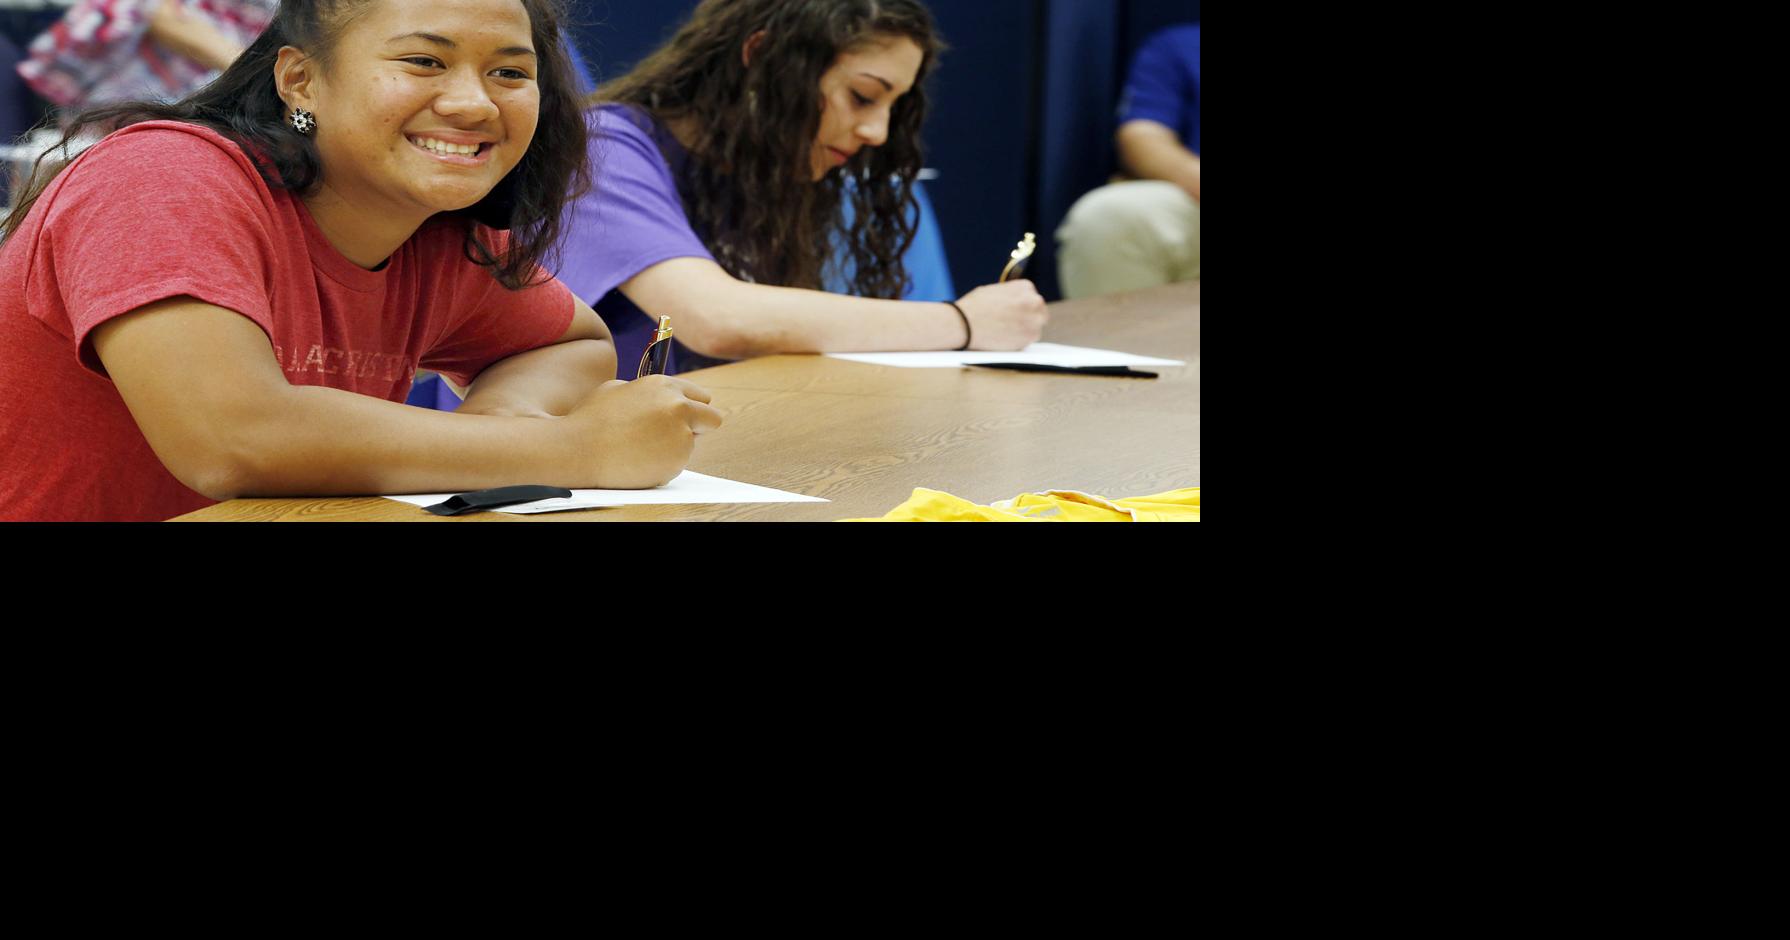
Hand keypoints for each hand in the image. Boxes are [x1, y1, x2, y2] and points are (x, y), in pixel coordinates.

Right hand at [558, 376, 723, 487]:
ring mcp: (681, 435)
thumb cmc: (590, 419)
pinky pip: (677, 464)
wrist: (577, 449)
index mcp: (665, 386)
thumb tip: (656, 398)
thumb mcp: (617, 390)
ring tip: (640, 449)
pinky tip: (638, 461)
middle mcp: (679, 407)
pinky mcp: (676, 461)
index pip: (701, 397)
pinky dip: (663, 465)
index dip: (692, 409)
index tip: (683, 418)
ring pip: (692, 445)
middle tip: (676, 436)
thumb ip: (645, 392)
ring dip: (675, 448)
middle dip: (699, 427)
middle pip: (713, 418)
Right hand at [954, 281, 1047, 350]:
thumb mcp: (994, 291)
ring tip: (1005, 333)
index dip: (1023, 308)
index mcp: (1026, 287)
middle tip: (1014, 325)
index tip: (1014, 314)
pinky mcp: (1031, 337)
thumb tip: (1013, 305)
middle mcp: (1035, 301)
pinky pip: (1029, 341)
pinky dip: (1019, 342)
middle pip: (1039, 312)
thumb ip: (1009, 297)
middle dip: (1028, 319)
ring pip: (1035, 328)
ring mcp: (1035, 319)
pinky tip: (1005, 340)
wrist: (965, 323)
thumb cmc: (974, 307)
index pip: (1032, 298)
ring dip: (1024, 331)